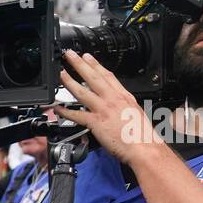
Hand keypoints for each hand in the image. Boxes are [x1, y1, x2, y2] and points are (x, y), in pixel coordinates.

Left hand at [54, 50, 159, 164]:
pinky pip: (77, 115)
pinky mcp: (96, 122)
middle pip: (94, 78)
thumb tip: (115, 107)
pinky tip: (57, 108)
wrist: (144, 147)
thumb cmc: (142, 134)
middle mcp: (113, 100)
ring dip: (70, 82)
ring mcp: (104, 109)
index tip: (88, 57)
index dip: (96, 65)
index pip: (108, 75)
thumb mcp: (135, 112)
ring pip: (83, 92)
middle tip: (70, 55)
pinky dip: (65, 112)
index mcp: (124, 96)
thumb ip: (122, 106)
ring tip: (61, 74)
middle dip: (80, 65)